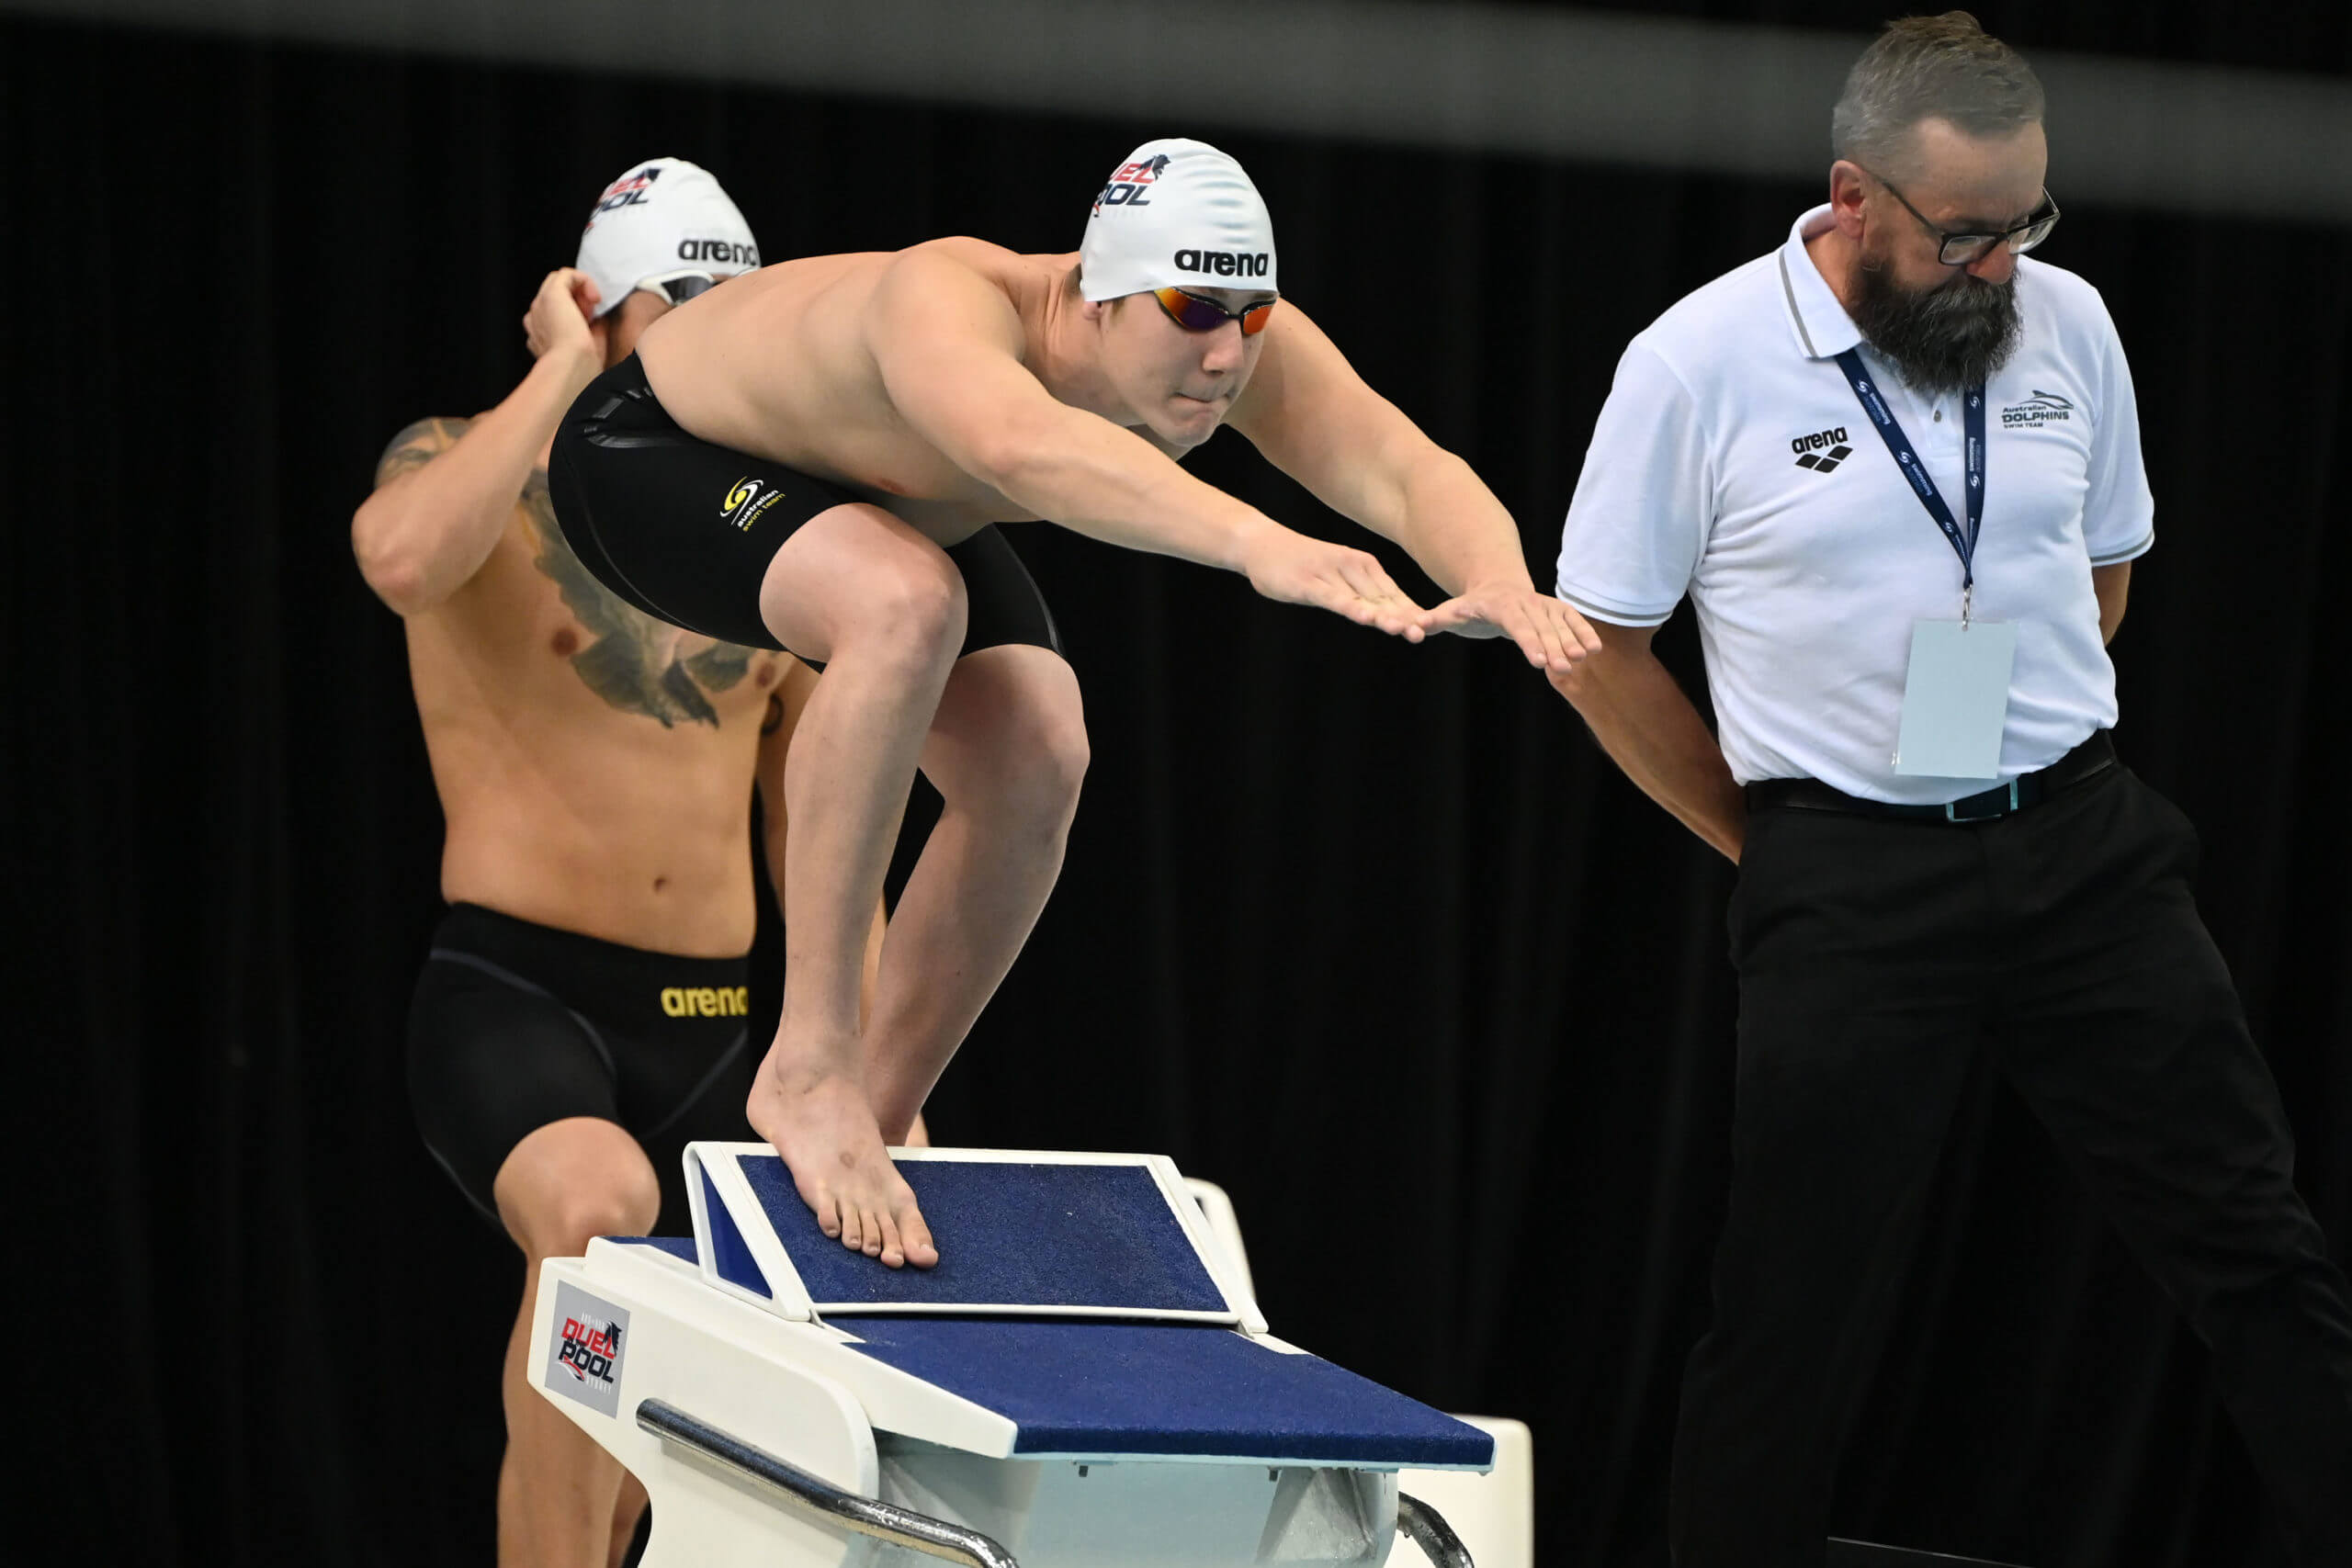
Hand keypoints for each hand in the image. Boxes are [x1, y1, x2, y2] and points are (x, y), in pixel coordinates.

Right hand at [521, 267, 603, 378]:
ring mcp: (540, 305)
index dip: (576, 311)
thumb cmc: (580, 365)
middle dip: (577, 299)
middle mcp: (535, 318)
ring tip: (592, 307)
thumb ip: (590, 327)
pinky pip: (567, 274)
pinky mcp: (551, 294)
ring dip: (579, 290)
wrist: (573, 366)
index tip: (590, 323)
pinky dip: (584, 280)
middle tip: (592, 316)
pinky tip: (594, 297)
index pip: (554, 310)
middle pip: (555, 295)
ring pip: (559, 283)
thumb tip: (600, 316)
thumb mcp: (587, 345)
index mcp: (539, 333)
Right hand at [1239, 523, 1426, 639]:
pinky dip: (1351, 608)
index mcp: (1363, 565)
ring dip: (1384, 615)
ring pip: (1362, 600)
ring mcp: (1330, 575)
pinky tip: (1365, 618)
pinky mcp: (1309, 584)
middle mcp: (1351, 568)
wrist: (1261, 544)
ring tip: (1404, 630)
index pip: (1393, 594)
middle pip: (1382, 599)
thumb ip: (1359, 594)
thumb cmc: (1301, 564)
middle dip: (1404, 617)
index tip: (1432, 628)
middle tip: (1425, 633)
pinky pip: (1334, 598)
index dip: (1411, 612)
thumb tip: (1388, 613)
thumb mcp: (1335, 577)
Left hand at [1419, 582, 1599, 669]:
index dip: (1528, 642)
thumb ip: (1436, 620)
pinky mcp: (1555, 608)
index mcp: (1499, 605)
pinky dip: (1583, 631)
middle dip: (1553, 647)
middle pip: (1540, 627)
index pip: (1516, 625)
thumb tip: (1418, 625)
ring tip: (1582, 659)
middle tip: (1563, 668)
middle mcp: (1524, 603)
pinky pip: (1572, 619)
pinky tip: (1594, 649)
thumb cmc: (1470, 606)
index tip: (1538, 661)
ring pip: (1559, 623)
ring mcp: (1542, 604)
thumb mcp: (1451, 611)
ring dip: (1572, 641)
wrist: (1495, 584)